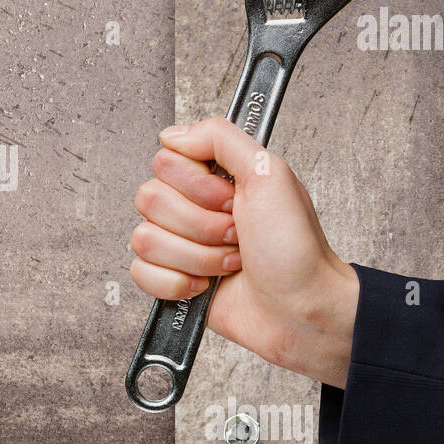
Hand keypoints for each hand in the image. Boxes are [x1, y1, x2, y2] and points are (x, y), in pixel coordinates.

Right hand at [129, 117, 358, 387]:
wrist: (302, 309)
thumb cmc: (297, 248)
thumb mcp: (269, 174)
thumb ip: (220, 138)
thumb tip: (174, 134)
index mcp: (214, 177)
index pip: (165, 162)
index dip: (198, 186)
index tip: (233, 200)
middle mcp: (193, 207)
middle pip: (150, 199)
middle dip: (200, 225)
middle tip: (237, 234)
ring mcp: (181, 244)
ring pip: (145, 238)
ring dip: (196, 256)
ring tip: (231, 262)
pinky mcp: (172, 280)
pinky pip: (140, 272)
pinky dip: (176, 283)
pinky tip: (207, 285)